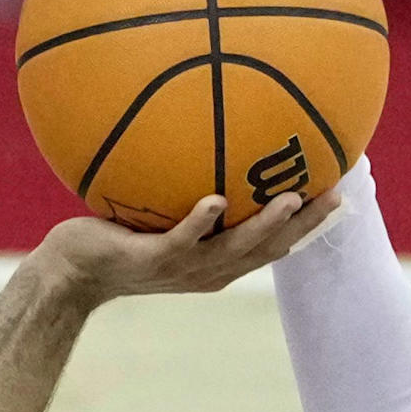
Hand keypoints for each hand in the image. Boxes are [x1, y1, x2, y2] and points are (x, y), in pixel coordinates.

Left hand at [33, 180, 342, 306]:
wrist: (71, 274)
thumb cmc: (116, 237)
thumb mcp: (160, 213)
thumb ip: (190, 188)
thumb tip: (211, 138)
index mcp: (216, 261)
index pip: (273, 245)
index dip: (307, 226)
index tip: (339, 196)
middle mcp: (205, 269)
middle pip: (266, 250)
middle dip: (302, 226)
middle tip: (335, 197)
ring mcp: (180, 267)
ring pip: (232, 249)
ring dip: (264, 226)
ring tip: (292, 200)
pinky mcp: (150, 260)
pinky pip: (179, 240)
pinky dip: (198, 222)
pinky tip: (215, 200)